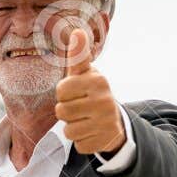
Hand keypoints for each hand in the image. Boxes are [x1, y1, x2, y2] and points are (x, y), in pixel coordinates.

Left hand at [53, 28, 124, 155]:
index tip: (75, 93)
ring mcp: (106, 122)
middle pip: (62, 112)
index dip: (63, 94)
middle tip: (80, 109)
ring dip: (73, 128)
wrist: (115, 121)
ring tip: (85, 120)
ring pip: (69, 131)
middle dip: (66, 113)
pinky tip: (92, 132)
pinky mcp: (105, 141)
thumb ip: (78, 56)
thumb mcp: (85, 74)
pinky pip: (79, 145)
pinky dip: (82, 141)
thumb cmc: (92, 93)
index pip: (61, 91)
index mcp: (98, 81)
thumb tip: (77, 31)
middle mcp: (105, 101)